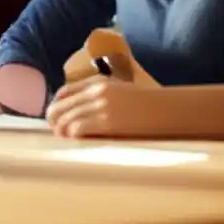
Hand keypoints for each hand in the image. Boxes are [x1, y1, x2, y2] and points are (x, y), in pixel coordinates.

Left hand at [47, 76, 167, 137]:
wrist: (170, 109)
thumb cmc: (149, 104)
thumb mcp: (121, 91)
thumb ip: (102, 96)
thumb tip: (82, 110)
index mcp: (98, 82)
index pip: (64, 92)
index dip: (55, 106)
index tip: (55, 118)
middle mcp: (96, 92)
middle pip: (61, 105)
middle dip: (54, 120)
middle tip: (55, 132)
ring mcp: (101, 106)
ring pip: (66, 118)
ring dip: (61, 130)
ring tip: (63, 139)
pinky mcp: (108, 121)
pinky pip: (78, 128)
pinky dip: (72, 135)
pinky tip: (75, 141)